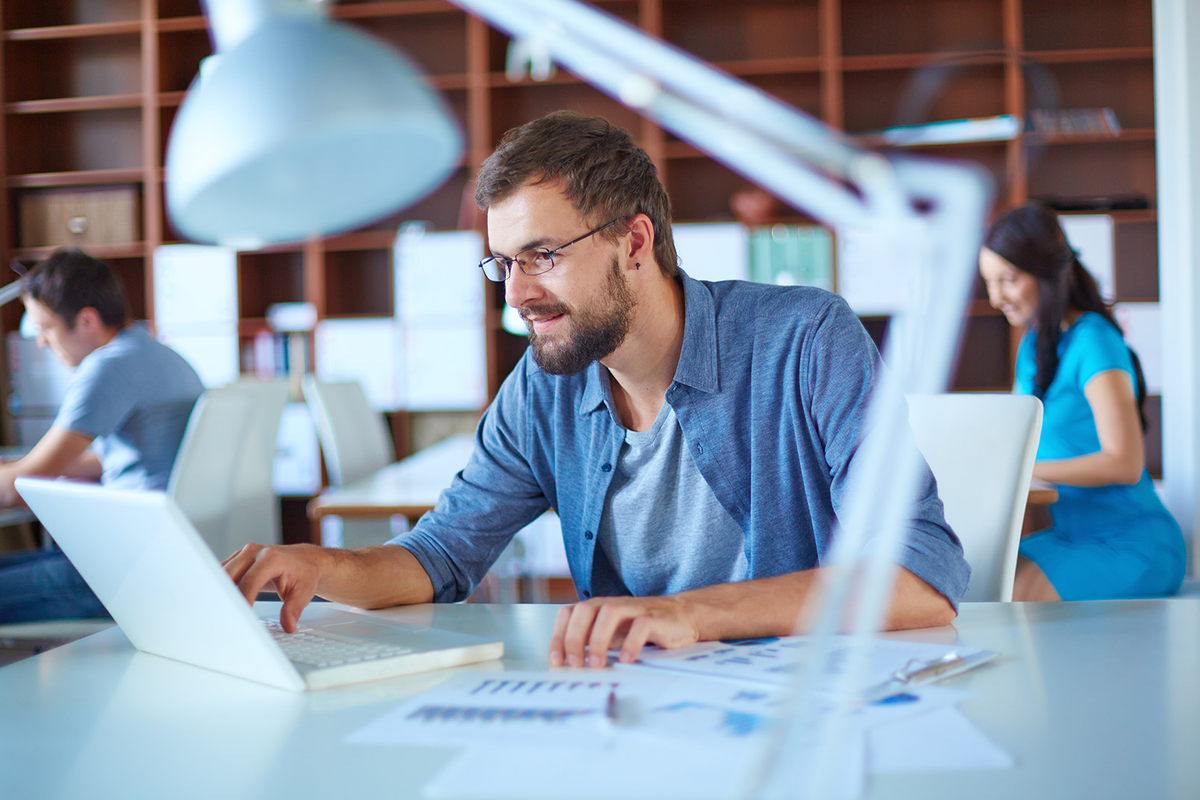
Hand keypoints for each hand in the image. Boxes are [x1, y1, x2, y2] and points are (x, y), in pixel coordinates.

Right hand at [222, 543, 326, 632]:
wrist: (305, 560)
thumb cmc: (304, 574)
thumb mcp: (304, 592)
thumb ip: (294, 609)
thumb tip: (288, 626)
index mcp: (271, 558)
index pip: (251, 580)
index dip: (243, 598)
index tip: (240, 614)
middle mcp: (254, 552)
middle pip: (230, 575)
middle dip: (225, 596)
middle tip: (224, 616)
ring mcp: (244, 554)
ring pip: (222, 573)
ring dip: (219, 591)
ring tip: (219, 611)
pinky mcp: (238, 559)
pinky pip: (223, 573)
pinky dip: (220, 587)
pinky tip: (220, 601)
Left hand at [548, 595, 699, 667]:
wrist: (681, 615)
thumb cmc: (642, 626)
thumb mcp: (612, 634)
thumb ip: (592, 642)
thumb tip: (568, 664)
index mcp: (598, 608)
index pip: (569, 613)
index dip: (559, 635)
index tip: (556, 660)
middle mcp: (613, 605)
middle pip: (585, 610)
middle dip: (575, 638)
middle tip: (575, 663)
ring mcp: (634, 609)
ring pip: (609, 613)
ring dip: (599, 640)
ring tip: (598, 664)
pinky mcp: (655, 618)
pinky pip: (640, 625)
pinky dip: (631, 643)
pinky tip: (626, 659)